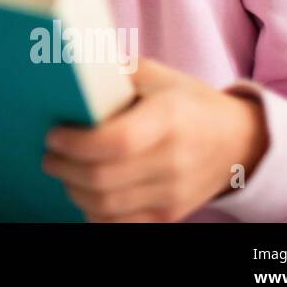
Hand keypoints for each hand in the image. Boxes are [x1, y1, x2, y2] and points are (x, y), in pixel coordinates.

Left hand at [41, 57, 269, 221]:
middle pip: (103, 179)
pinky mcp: (169, 216)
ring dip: (73, 190)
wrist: (237, 142)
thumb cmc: (189, 103)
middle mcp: (173, 160)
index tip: (54, 135)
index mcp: (169, 119)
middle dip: (64, 168)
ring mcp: (173, 194)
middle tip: (49, 155)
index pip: (117, 141)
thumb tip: (70, 61)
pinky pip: (120, 224)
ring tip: (63, 171)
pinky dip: (94, 211)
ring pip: (106, 205)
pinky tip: (84, 191)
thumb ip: (117, 69)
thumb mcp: (159, 76)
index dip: (77, 143)